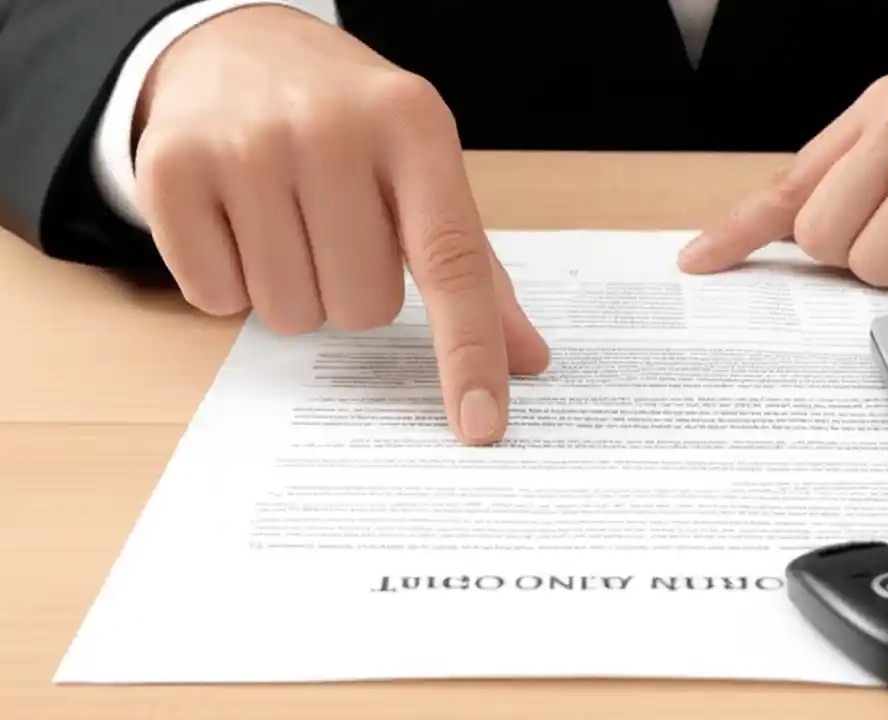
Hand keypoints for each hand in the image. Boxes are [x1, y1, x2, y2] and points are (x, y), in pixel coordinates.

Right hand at [135, 5, 548, 444]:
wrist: (237, 48)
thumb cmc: (350, 126)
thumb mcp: (422, 168)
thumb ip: (475, 268)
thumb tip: (529, 361)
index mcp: (412, 125)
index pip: (451, 262)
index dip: (469, 353)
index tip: (482, 426)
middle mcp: (330, 128)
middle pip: (363, 308)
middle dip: (353, 292)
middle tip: (336, 230)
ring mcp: (245, 144)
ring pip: (290, 313)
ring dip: (294, 290)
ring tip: (286, 219)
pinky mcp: (170, 168)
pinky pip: (216, 298)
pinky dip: (230, 281)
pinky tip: (235, 220)